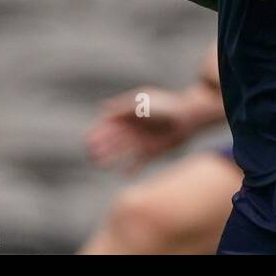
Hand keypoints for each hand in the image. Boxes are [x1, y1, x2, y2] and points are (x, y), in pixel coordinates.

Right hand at [85, 85, 218, 174]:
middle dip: (100, 146)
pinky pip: (138, 163)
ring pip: (121, 152)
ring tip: (99, 164)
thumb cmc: (164, 104)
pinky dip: (131, 169)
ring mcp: (140, 141)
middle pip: (112, 140)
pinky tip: (123, 174)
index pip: (108, 125)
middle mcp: (131, 130)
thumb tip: (102, 109)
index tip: (88, 139)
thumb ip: (123, 106)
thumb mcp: (141, 101)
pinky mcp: (151, 152)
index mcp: (127, 116)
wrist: (186, 116)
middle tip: (90, 154)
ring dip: (110, 157)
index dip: (97, 131)